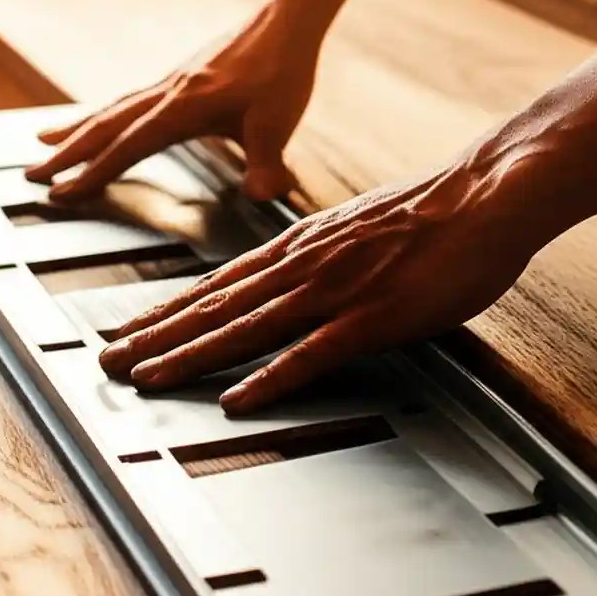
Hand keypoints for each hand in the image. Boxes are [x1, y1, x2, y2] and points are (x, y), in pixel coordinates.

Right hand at [26, 5, 316, 201]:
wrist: (284, 19)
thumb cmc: (280, 69)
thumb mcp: (278, 122)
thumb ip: (267, 162)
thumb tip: (263, 195)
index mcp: (185, 106)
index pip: (130, 145)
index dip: (95, 172)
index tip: (64, 192)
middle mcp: (168, 92)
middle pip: (106, 125)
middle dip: (67, 153)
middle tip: (32, 173)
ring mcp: (170, 82)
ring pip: (113, 108)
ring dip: (77, 129)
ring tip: (43, 142)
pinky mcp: (179, 79)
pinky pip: (130, 100)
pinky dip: (105, 115)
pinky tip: (99, 122)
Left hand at [97, 151, 551, 414]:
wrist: (486, 195)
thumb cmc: (433, 213)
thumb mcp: (360, 226)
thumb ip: (322, 253)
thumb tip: (296, 274)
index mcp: (300, 245)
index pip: (219, 284)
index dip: (169, 310)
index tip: (132, 329)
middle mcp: (302, 265)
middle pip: (215, 307)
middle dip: (156, 335)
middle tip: (110, 360)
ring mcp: (333, 291)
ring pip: (245, 330)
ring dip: (189, 357)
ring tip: (145, 379)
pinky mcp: (370, 317)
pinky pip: (310, 354)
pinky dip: (269, 379)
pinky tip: (237, 400)